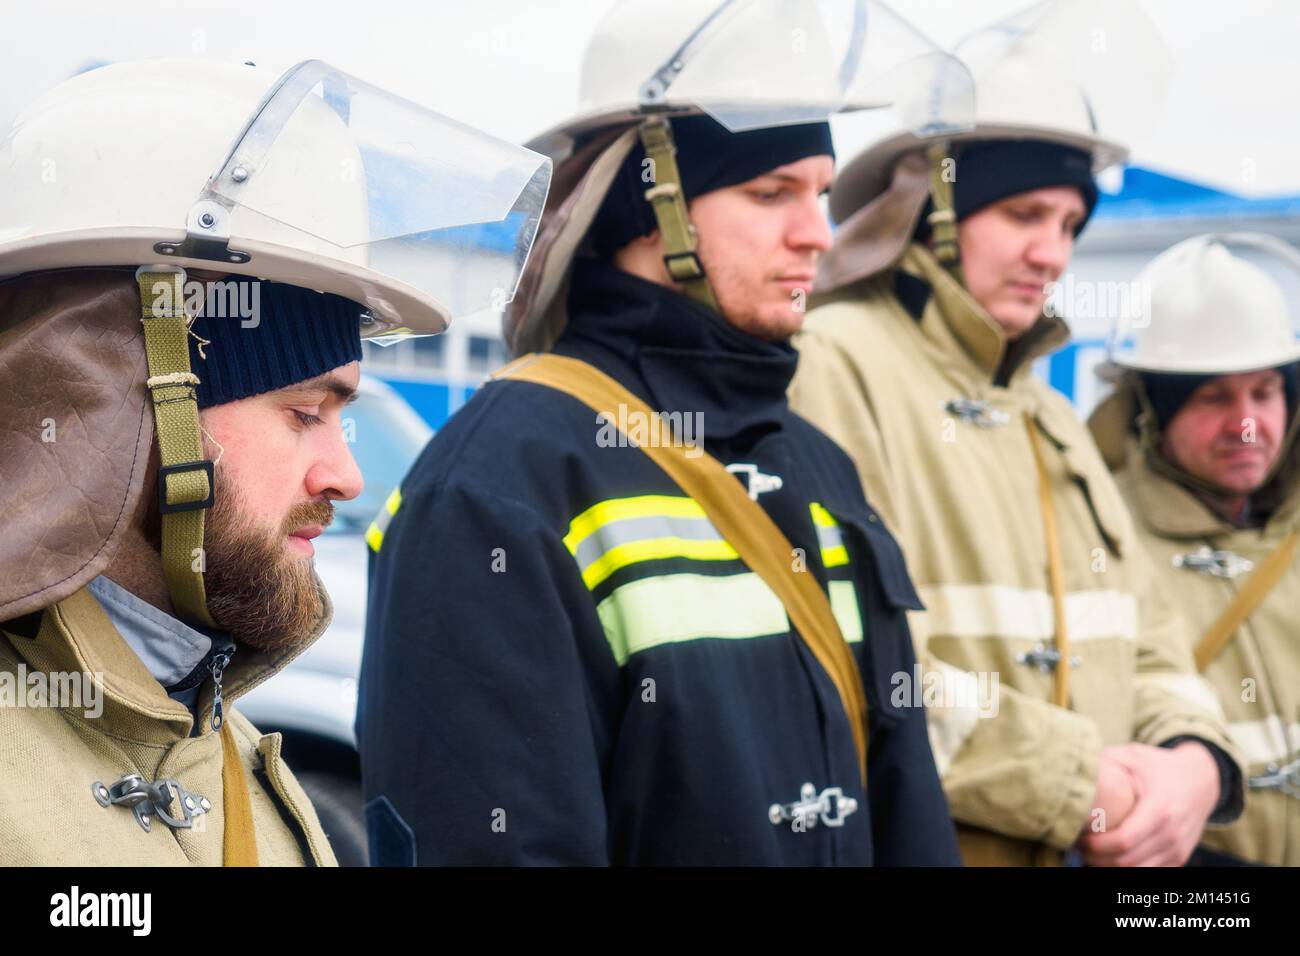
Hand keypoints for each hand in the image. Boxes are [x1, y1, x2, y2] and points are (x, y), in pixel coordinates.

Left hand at [1078, 741, 1219, 866]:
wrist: (1201, 779)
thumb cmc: (1159, 766)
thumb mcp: (1133, 755)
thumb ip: (1105, 761)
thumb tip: (1073, 768)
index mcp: (1160, 808)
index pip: (1124, 840)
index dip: (1097, 845)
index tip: (1080, 836)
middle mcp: (1172, 833)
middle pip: (1127, 861)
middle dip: (1097, 858)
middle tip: (1080, 845)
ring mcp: (1177, 849)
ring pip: (1137, 872)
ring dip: (1109, 866)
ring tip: (1092, 851)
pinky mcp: (1179, 858)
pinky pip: (1149, 873)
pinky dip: (1127, 869)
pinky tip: (1111, 856)